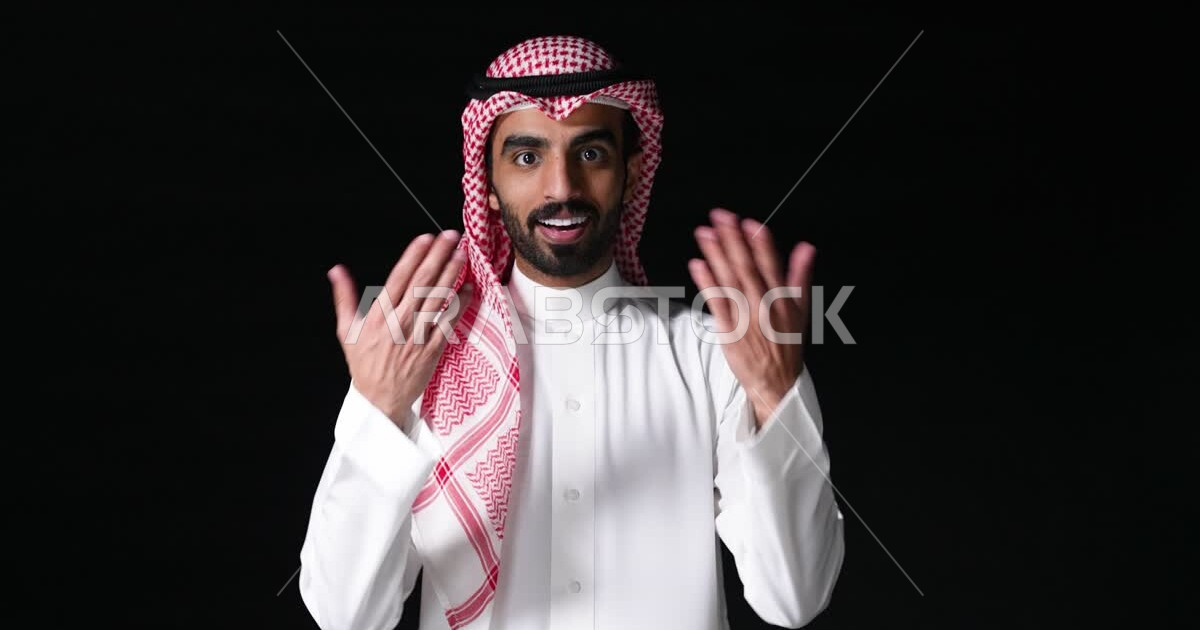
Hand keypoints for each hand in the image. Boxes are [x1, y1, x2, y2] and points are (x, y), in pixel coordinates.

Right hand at [327, 230, 474, 426]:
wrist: (380, 399)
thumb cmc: (364, 364)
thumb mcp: (346, 330)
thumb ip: (344, 298)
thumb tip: (336, 270)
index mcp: (379, 316)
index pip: (399, 278)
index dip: (414, 256)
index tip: (426, 237)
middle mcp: (401, 323)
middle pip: (423, 283)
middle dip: (438, 256)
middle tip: (451, 236)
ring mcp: (419, 336)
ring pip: (439, 299)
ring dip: (452, 274)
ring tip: (462, 254)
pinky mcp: (434, 349)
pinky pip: (450, 322)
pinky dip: (460, 304)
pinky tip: (468, 287)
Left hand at [688, 209, 815, 427]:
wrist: (776, 382)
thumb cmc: (787, 343)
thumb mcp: (801, 309)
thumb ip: (801, 276)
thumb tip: (807, 248)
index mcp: (783, 300)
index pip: (770, 266)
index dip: (760, 244)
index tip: (749, 223)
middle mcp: (764, 306)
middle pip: (746, 268)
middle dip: (733, 241)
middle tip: (721, 217)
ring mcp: (744, 318)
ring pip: (729, 281)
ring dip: (717, 255)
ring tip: (706, 233)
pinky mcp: (728, 330)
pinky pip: (716, 303)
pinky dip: (707, 283)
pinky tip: (698, 265)